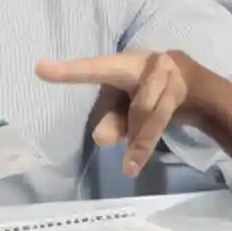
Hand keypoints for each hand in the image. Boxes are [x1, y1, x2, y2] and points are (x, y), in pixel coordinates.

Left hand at [36, 50, 207, 177]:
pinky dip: (146, 145)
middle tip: (99, 138)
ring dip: (138, 139)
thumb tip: (100, 140)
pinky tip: (133, 166)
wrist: (192, 82)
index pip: (92, 69)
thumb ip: (113, 119)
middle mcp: (145, 64)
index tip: (40, 69)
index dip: (68, 71)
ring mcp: (167, 76)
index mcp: (122, 64)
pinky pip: (161, 121)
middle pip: (125, 92)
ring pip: (147, 112)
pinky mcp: (182, 93)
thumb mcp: (125, 102)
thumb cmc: (145, 88)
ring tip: (128, 165)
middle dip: (117, 117)